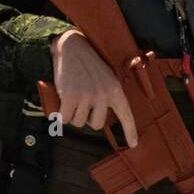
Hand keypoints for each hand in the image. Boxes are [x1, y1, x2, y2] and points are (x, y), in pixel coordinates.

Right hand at [50, 29, 138, 146]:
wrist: (72, 48)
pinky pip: (65, 119)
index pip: (126, 115)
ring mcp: (86, 96)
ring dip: (72, 114)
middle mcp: (103, 94)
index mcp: (115, 90)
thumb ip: (108, 97)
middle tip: (82, 101)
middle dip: (86, 117)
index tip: (133, 145)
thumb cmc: (88, 65)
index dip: (130, 131)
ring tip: (73, 96)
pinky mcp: (70, 97)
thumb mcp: (106, 78)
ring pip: (78, 122)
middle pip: (95, 125)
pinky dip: (60, 114)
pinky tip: (62, 102)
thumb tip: (99, 122)